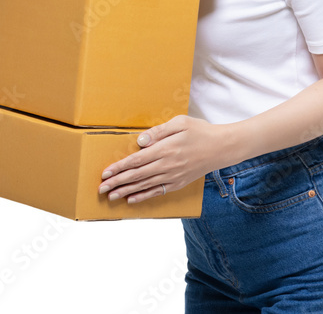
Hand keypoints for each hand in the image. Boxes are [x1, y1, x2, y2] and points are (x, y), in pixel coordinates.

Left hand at [98, 115, 229, 204]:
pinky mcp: (178, 183)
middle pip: (137, 176)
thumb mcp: (180, 123)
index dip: (119, 168)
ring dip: (126, 191)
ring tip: (111, 196)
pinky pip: (158, 192)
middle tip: (100, 188)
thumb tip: (140, 141)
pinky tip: (132, 200)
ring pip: (144, 186)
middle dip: (117, 182)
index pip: (136, 160)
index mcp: (166, 149)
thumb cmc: (200, 131)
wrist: (222, 148)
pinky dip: (144, 197)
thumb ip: (159, 132)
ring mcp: (173, 176)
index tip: (105, 173)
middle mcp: (167, 165)